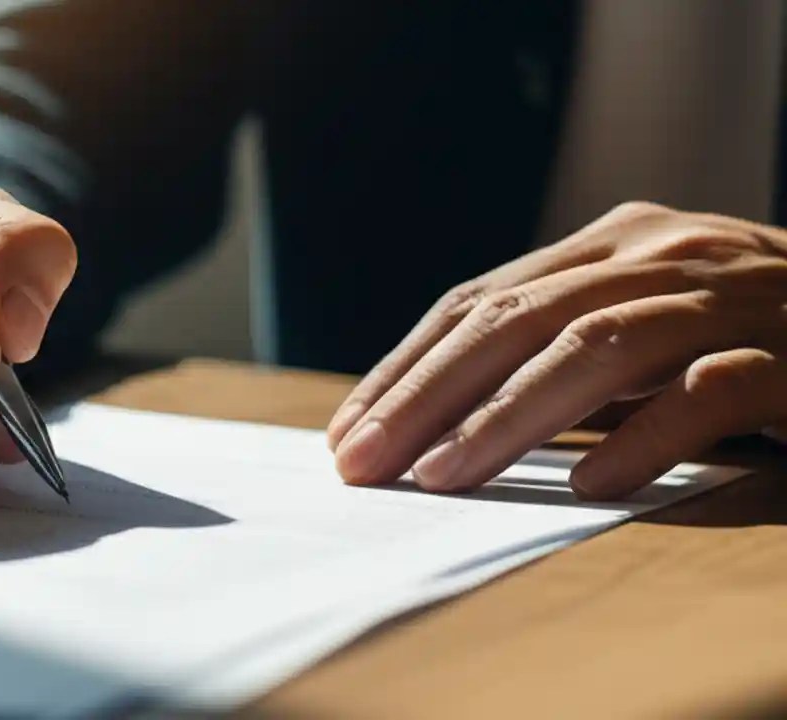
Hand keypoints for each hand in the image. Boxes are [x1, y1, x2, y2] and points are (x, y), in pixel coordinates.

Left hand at [328, 202, 786, 499]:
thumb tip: (438, 422)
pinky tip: (590, 486)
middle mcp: (660, 255)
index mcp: (612, 245)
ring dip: (505, 418)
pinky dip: (645, 439)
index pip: (481, 301)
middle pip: (516, 320)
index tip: (351, 430)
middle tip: (362, 461)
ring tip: (439, 478)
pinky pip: (710, 393)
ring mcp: (730, 298)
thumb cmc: (747, 333)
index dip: (407, 367)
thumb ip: (561, 351)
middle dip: (425, 394)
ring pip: (596, 350)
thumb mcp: (642, 324)